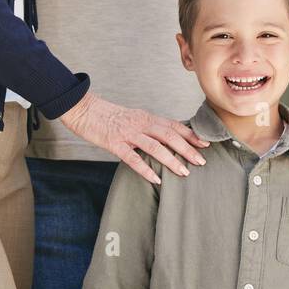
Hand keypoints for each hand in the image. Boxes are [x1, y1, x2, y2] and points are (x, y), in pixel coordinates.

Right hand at [59, 91, 209, 185]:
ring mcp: (128, 133)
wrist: (83, 109)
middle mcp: (141, 124)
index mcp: (146, 117)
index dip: (190, 135)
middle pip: (170, 135)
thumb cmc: (107, 116)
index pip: (173, 125)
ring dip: (171, 159)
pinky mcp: (114, 143)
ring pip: (155, 146)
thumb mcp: (132, 118)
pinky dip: (146, 169)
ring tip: (184, 172)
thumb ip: (147, 127)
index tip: (205, 143)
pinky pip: (133, 158)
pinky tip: (156, 179)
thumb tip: (165, 138)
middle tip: (202, 161)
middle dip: (188, 148)